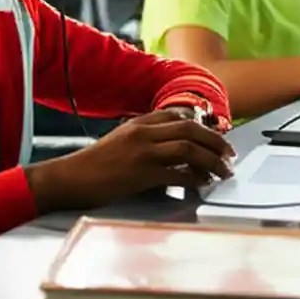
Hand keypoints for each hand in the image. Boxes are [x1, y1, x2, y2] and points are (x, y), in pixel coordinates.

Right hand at [24, 108, 234, 212]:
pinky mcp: (143, 174)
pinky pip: (178, 174)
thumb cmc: (93, 165)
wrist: (70, 178)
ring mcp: (143, 152)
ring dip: (212, 160)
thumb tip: (172, 151)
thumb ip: (145, 139)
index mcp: (138, 123)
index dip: (201, 125)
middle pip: (190, 129)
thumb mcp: (120, 141)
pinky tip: (204, 183)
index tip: (214, 137)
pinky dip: (196, 178)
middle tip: (229, 153)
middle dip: (215, 141)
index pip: (177, 115)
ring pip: (189, 148)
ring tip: (224, 170)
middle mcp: (143, 133)